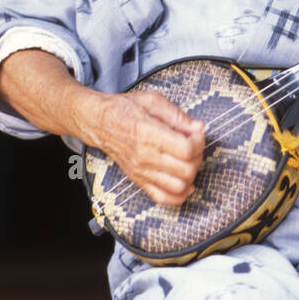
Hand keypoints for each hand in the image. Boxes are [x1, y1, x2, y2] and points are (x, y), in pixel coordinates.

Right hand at [85, 89, 205, 207]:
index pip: (186, 149)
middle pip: (186, 169)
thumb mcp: (153, 101)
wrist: (99, 122)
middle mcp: (145, 157)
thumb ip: (178, 116)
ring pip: (178, 187)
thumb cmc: (125, 109)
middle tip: (194, 145)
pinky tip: (186, 184)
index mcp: (149, 134)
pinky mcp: (138, 180)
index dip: (199, 142)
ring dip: (191, 175)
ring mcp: (141, 171)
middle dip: (198, 156)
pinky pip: (162, 198)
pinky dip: (179, 196)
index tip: (197, 133)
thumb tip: (199, 128)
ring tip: (189, 160)